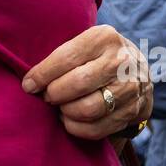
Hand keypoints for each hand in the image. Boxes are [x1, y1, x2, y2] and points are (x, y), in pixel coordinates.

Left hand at [21, 25, 152, 140]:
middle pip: (77, 84)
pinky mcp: (132, 111)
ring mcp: (130, 87)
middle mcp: (120, 61)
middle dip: (54, 94)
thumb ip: (62, 55)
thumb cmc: (98, 56)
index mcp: (104, 37)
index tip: (28, 85)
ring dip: (65, 112)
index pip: (66, 58)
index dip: (43, 74)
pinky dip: (76, 128)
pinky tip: (70, 120)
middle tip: (46, 96)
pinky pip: (97, 128)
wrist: (137, 72)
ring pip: (87, 109)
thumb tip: (30, 81)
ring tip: (60, 107)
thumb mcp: (85, 43)